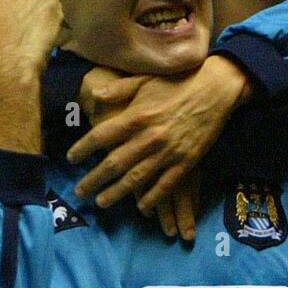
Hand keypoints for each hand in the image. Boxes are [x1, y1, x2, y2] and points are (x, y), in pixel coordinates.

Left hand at [75, 69, 199, 239]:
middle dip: (94, 180)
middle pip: (113, 164)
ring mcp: (167, 152)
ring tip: (101, 203)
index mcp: (136, 116)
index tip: (71, 157)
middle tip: (79, 192)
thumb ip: (120, 89)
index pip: (101, 136)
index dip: (83, 148)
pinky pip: (164, 186)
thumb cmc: (178, 82)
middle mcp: (148, 137)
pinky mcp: (185, 162)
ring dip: (116, 194)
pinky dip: (151, 199)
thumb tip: (96, 95)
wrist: (216, 88)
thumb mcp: (146, 80)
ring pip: (135, 179)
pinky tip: (140, 207)